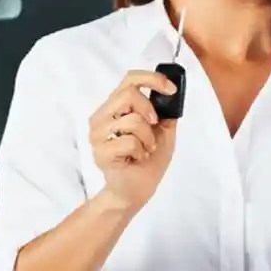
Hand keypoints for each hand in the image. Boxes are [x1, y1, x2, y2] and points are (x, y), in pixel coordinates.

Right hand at [88, 70, 178, 210]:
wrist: (135, 192)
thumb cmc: (147, 162)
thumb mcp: (162, 131)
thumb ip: (164, 112)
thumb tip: (172, 95)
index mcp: (115, 108)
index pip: (129, 79)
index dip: (152, 79)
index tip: (171, 89)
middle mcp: (102, 117)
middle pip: (129, 94)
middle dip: (149, 111)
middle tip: (154, 126)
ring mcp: (98, 135)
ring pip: (132, 120)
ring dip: (148, 138)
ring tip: (145, 150)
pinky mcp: (101, 152)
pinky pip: (129, 142)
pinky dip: (141, 152)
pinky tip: (136, 159)